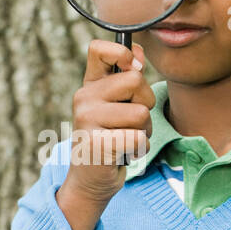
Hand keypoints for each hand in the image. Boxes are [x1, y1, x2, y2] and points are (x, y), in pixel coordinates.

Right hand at [63, 39, 155, 207]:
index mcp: (90, 86)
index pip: (100, 49)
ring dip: (144, 131)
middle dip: (146, 104)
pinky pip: (138, 138)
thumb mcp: (118, 106)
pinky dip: (140, 149)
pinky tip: (124, 154)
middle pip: (136, 81)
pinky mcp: (96, 143)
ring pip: (141, 113)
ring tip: (127, 140)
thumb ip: (127, 78)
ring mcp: (87, 120)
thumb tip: (139, 52)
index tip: (133, 69)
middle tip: (132, 123)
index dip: (122, 54)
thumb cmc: (111, 140)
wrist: (92, 180)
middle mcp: (84, 98)